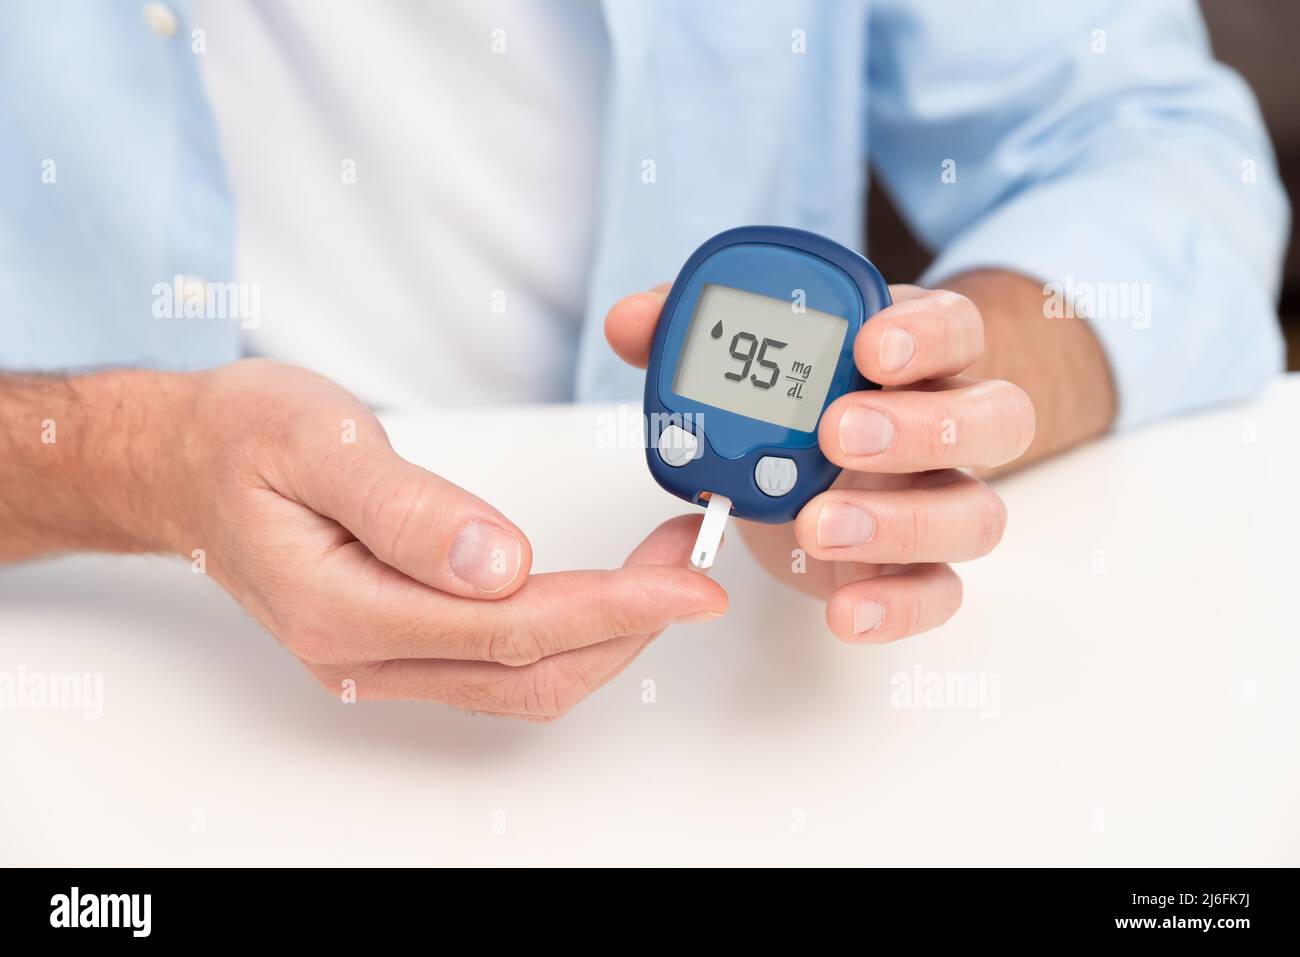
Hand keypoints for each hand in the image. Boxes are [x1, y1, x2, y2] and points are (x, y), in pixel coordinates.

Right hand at [156, 360, 725, 717]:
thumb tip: (499, 562)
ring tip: (661, 571)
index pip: (509, 627)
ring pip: (521, 679)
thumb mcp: (314, 441)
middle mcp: (363, 654)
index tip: (686, 582)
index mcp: (343, 607)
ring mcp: (378, 658)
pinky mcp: (395, 642)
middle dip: (629, 624)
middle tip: (691, 564)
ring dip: (605, 634)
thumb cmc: (236, 439)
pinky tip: (600, 592)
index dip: (611, 607)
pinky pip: (499, 662)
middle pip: (530, 672)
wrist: (179, 463)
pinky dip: (565, 633)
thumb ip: (406, 507)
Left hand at [605, 283, 1033, 642]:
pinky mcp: (917, 567)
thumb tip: (628, 320)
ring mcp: (939, 499)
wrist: (806, 466)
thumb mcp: (739, 358)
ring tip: (818, 525)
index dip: (927, 335)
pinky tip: (846, 612)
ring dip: (903, 521)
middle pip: (993, 417)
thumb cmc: (786, 400)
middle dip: (920, 426)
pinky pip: (941, 592)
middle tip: (835, 435)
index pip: (958, 327)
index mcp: (912, 354)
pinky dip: (899, 607)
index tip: (870, 347)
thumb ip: (686, 331)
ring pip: (977, 512)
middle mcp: (946, 423)